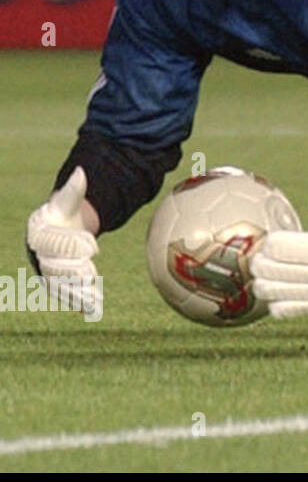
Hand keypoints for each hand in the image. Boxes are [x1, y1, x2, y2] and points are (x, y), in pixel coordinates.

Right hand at [26, 166, 100, 312]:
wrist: (59, 230)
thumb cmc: (63, 214)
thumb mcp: (68, 201)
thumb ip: (74, 190)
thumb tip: (81, 172)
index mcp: (39, 233)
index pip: (53, 242)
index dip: (72, 244)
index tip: (94, 246)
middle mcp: (38, 255)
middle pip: (54, 266)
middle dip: (72, 270)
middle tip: (91, 273)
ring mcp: (46, 272)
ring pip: (60, 285)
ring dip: (76, 292)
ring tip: (93, 296)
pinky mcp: (56, 285)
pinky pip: (67, 295)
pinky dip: (80, 302)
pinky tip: (94, 309)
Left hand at [251, 183, 307, 317]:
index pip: (291, 248)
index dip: (274, 244)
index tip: (270, 241)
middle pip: (280, 270)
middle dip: (263, 264)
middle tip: (258, 259)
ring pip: (281, 292)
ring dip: (265, 286)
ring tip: (261, 278)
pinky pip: (291, 310)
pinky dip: (277, 304)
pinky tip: (274, 295)